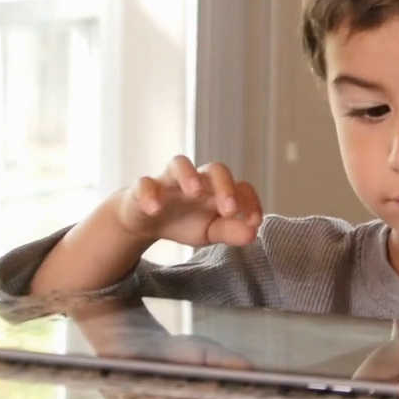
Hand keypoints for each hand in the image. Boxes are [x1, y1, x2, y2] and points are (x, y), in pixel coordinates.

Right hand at [114, 155, 262, 248]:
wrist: (145, 221)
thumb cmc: (184, 221)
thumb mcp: (209, 231)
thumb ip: (230, 231)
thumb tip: (253, 234)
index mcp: (217, 189)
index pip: (241, 186)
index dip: (251, 202)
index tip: (255, 222)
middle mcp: (196, 179)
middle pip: (215, 169)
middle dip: (225, 187)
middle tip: (230, 209)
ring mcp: (169, 181)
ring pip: (179, 164)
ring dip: (188, 175)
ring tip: (194, 192)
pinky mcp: (143, 188)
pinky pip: (145, 184)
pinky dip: (150, 194)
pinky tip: (155, 209)